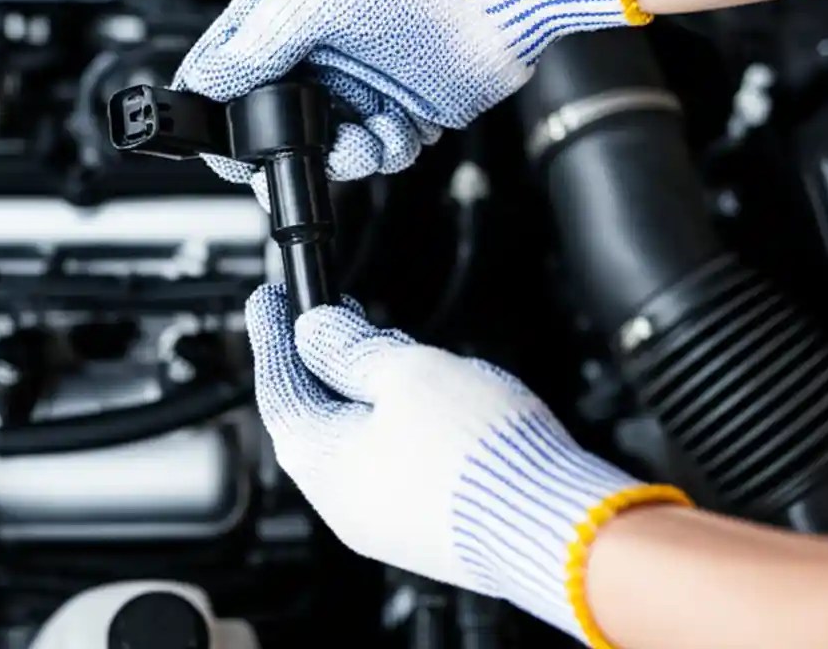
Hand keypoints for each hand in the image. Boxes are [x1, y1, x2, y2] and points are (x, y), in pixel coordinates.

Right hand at [172, 0, 647, 195]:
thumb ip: (251, 49)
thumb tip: (203, 85)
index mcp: (282, 11)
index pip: (226, 72)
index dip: (220, 116)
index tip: (230, 153)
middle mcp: (318, 49)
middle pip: (276, 125)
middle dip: (288, 153)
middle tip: (298, 165)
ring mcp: (360, 81)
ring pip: (327, 150)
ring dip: (346, 157)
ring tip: (366, 138)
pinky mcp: (403, 109)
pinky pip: (377, 153)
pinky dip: (386, 151)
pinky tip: (398, 128)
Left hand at [244, 284, 660, 642]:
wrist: (557, 527)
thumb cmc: (480, 457)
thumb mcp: (406, 372)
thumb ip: (351, 347)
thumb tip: (314, 331)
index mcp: (320, 462)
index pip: (278, 384)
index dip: (273, 333)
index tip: (270, 300)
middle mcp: (343, 501)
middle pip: (317, 411)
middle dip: (328, 357)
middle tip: (331, 314)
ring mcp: (384, 518)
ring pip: (360, 435)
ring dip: (370, 387)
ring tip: (391, 347)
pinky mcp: (425, 526)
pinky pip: (396, 461)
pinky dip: (400, 421)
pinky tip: (426, 397)